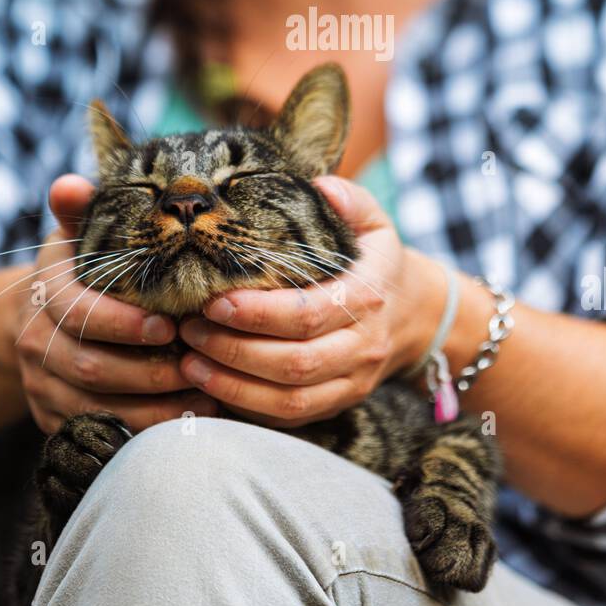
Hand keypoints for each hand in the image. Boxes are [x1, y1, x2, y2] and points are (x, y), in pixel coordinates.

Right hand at [14, 174, 218, 433]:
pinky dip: (142, 433)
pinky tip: (185, 422)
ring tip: (205, 399)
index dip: (124, 323)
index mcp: (46, 293)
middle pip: (91, 367)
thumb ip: (81, 210)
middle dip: (150, 372)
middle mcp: (36, 343)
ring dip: (153, 408)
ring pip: (96, 408)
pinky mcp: (54, 420)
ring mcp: (42, 386)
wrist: (43, 317)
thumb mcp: (79, 234)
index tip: (170, 325)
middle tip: (200, 367)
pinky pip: (98, 434)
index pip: (80, 312)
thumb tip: (69, 186)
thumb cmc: (83, 267)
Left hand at [176, 175, 440, 428]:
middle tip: (188, 331)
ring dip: (233, 386)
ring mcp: (352, 382)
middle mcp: (363, 346)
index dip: (257, 314)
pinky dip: (247, 409)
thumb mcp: (375, 223)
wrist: (417, 315)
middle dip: (233, 352)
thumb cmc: (377, 261)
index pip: (308, 315)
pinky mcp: (338, 405)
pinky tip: (210, 389)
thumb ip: (351, 201)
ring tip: (188, 364)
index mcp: (368, 296)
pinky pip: (290, 418)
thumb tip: (322, 187)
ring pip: (290, 400)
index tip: (213, 302)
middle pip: (294, 363)